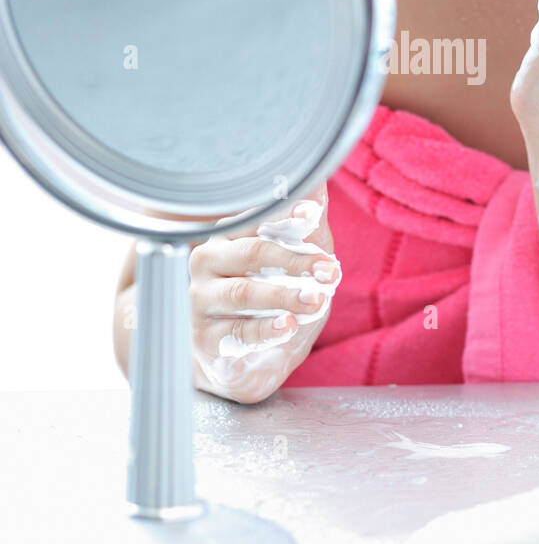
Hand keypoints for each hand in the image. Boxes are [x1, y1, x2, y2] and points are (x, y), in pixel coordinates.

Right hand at [189, 180, 340, 403]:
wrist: (246, 362)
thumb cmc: (272, 300)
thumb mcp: (298, 264)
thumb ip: (307, 228)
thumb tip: (318, 181)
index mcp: (230, 235)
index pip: (257, 218)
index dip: (285, 213)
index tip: (312, 212)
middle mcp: (208, 261)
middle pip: (251, 253)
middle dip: (295, 261)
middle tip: (331, 271)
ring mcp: (202, 300)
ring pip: (243, 292)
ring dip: (284, 296)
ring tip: (317, 299)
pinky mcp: (205, 338)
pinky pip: (237, 332)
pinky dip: (266, 329)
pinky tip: (289, 325)